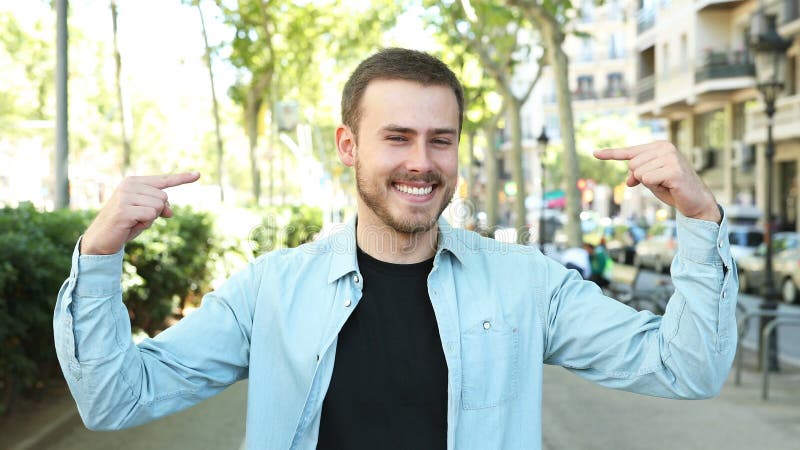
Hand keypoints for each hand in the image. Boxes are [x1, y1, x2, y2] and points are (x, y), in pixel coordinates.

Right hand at [80, 172, 200, 254]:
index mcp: (134, 181)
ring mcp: (126, 196)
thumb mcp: (146, 214)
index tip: (198, 174)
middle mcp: (129, 185)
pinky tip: (131, 225)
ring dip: (150, 219)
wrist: (102, 239)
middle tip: (139, 218)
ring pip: (158, 207)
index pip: (163, 179)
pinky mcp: (124, 210)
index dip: (182, 178)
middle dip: (157, 212)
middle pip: (164, 197)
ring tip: (133, 221)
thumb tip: (170, 210)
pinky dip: (145, 224)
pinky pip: (151, 215)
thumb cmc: (125, 224)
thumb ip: (159, 207)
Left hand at [594, 141, 720, 223]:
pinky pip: (647, 180)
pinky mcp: (673, 170)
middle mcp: (665, 148)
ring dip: (649, 183)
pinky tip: (670, 186)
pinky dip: (655, 187)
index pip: (630, 151)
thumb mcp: (650, 180)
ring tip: (666, 184)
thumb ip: (637, 174)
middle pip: (632, 165)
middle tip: (659, 182)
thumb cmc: (672, 188)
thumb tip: (628, 179)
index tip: (594, 153)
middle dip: (640, 178)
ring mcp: (670, 157)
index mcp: (659, 146)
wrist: (696, 201)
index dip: (611, 154)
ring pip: (638, 173)